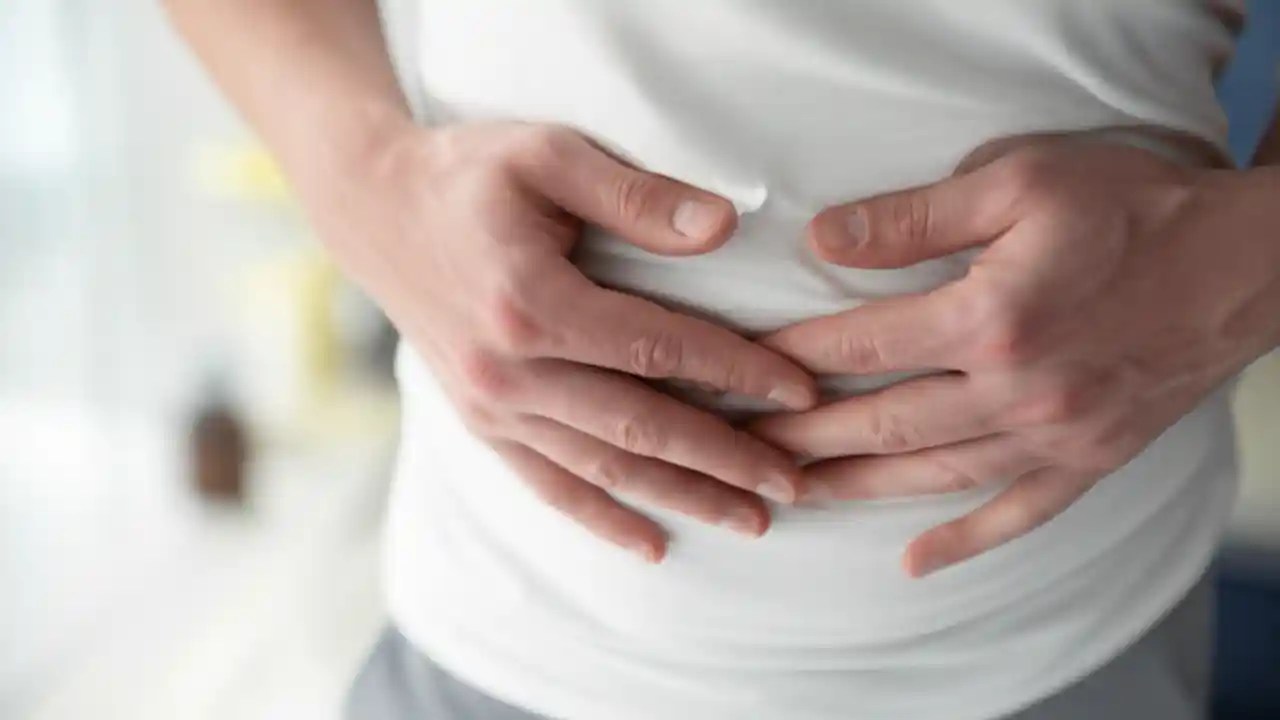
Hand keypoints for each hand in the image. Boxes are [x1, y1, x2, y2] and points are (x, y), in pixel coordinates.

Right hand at [301, 121, 816, 561]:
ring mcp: (492, 405)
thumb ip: (636, 195)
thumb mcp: (549, 154)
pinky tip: (652, 545)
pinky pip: (548, 483)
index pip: (658, 347)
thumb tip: (725, 227)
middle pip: (640, 425)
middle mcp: (509, 369)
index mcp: (531, 302)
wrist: (374, 209)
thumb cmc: (468, 172)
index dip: (736, 370)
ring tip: (751, 521)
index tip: (801, 390)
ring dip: (682, 497)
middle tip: (795, 482)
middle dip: (725, 459)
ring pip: (604, 466)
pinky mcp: (480, 422)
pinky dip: (602, 517)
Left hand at [751, 134, 1279, 575]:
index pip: (858, 344)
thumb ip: (914, 218)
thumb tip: (823, 238)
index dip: (790, 357)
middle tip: (738, 450)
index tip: (740, 368)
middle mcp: (1013, 392)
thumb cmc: (1131, 210)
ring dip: (853, 490)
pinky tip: (915, 562)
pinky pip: (1017, 514)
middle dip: (798, 438)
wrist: (1245, 264)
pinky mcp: (1089, 462)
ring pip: (930, 477)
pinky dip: (963, 541)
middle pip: (879, 423)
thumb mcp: (1019, 182)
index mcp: (988, 318)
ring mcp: (1052, 437)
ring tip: (792, 497)